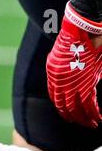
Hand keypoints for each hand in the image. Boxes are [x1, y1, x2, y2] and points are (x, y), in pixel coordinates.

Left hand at [47, 3, 101, 126]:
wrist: (81, 26)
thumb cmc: (75, 37)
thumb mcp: (63, 55)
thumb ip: (65, 70)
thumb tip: (72, 79)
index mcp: (54, 75)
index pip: (56, 98)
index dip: (63, 109)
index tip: (69, 116)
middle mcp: (60, 81)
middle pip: (65, 106)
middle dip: (74, 117)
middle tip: (82, 124)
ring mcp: (72, 82)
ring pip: (78, 107)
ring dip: (85, 118)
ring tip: (92, 124)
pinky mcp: (86, 80)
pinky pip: (89, 102)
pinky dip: (94, 112)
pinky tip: (98, 118)